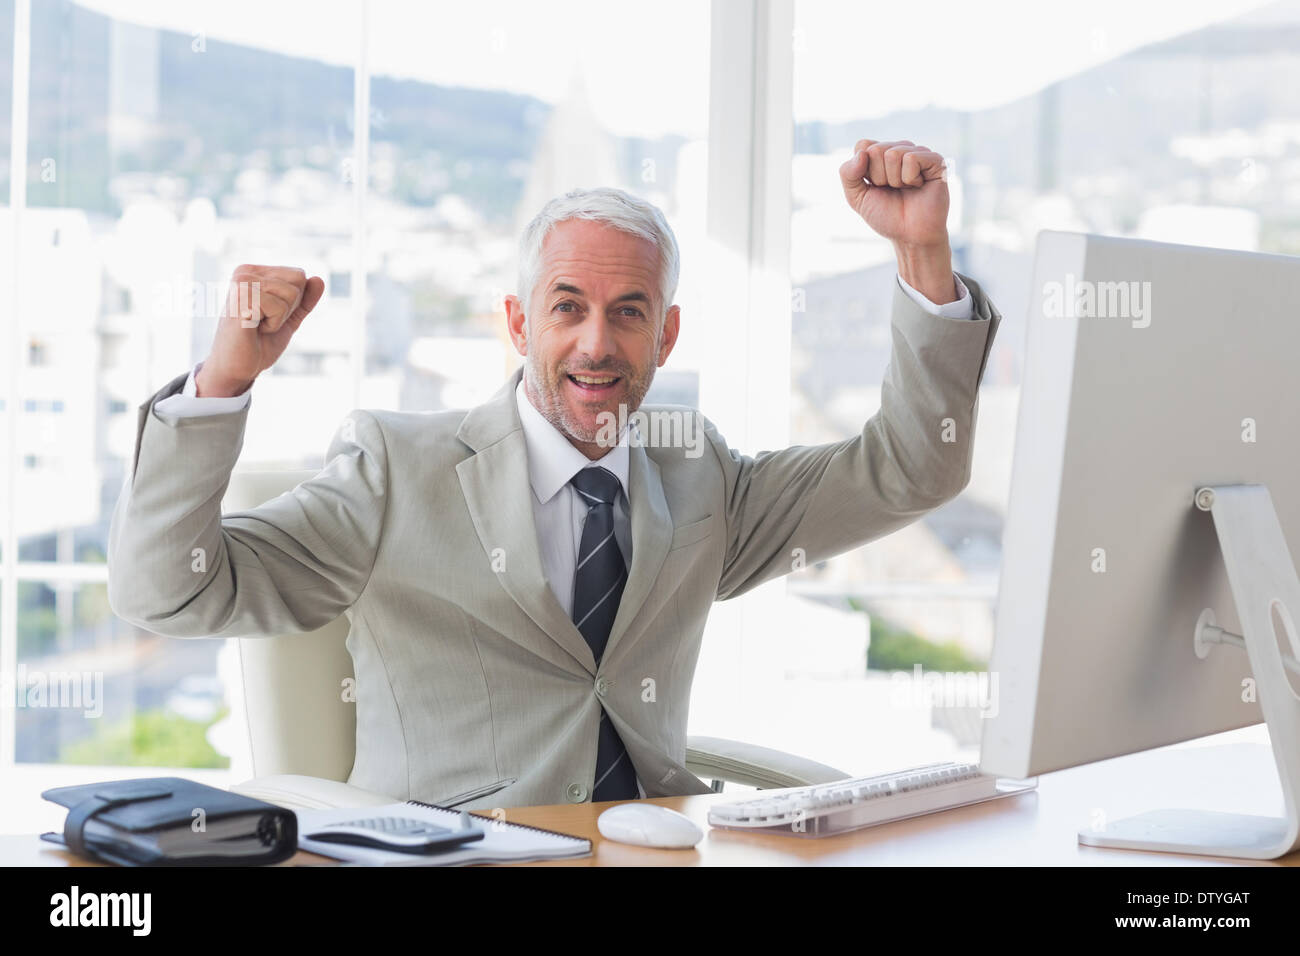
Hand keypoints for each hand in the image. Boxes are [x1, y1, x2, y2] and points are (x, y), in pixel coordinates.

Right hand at [196, 265, 324, 396]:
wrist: (236, 368)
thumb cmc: (259, 343)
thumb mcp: (289, 318)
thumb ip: (305, 300)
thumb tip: (319, 279)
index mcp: (254, 272)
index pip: (299, 275)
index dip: (294, 302)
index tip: (270, 315)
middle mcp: (245, 272)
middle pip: (298, 279)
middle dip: (289, 308)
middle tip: (264, 322)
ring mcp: (241, 282)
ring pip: (291, 293)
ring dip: (280, 317)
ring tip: (258, 325)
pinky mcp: (240, 297)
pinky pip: (279, 306)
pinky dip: (273, 324)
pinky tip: (252, 328)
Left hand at [840, 138, 955, 303]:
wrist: (910, 236)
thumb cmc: (886, 216)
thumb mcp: (857, 197)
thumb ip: (848, 174)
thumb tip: (862, 153)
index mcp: (881, 154)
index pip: (862, 146)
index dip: (864, 171)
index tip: (875, 187)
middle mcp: (900, 149)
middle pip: (876, 150)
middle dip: (879, 177)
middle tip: (892, 190)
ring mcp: (919, 153)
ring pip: (893, 153)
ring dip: (895, 180)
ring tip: (906, 189)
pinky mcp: (935, 160)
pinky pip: (911, 158)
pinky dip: (909, 178)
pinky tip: (918, 186)